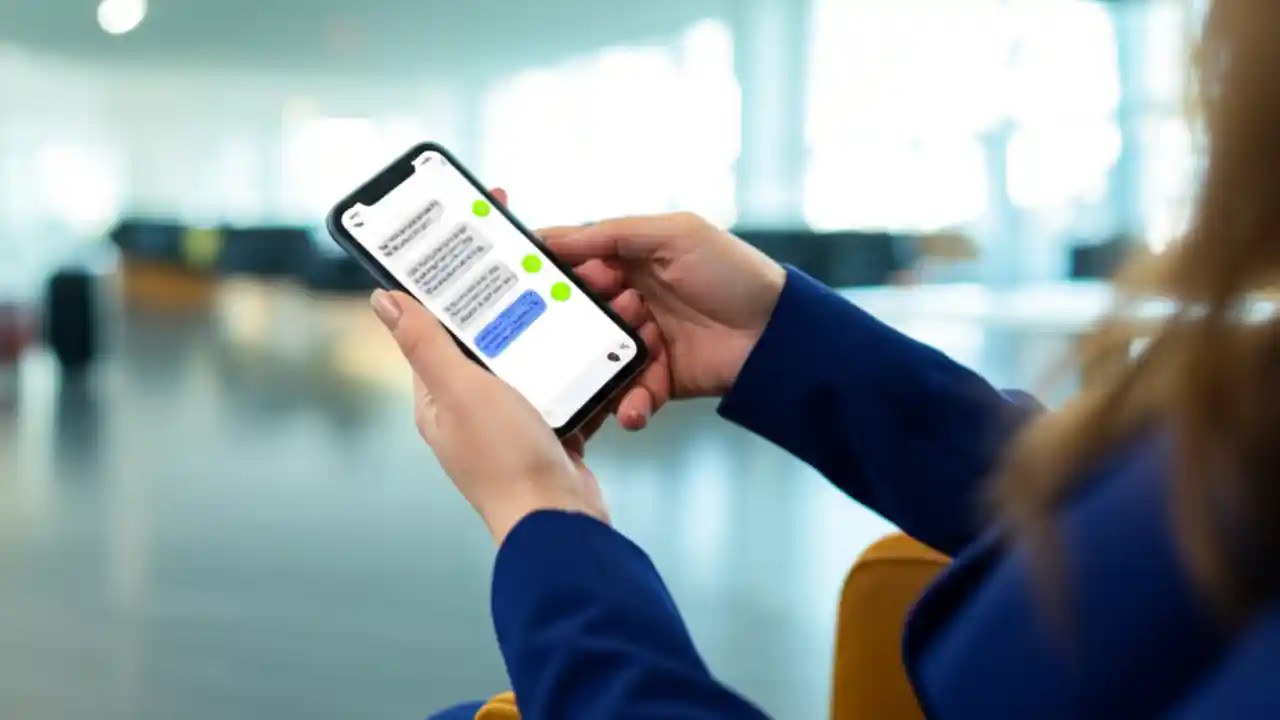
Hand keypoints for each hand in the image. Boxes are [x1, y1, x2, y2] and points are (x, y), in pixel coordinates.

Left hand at [371, 287, 608, 545]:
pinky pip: (558, 392)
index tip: (467, 265)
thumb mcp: (460, 389)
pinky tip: (585, 355)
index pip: (435, 337)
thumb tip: (385, 301)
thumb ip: (426, 343)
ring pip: (526, 368)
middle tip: (528, 280)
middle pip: (485, 349)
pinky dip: (571, 375)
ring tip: (563, 312)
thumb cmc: (505, 460)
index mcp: (438, 402)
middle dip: (507, 318)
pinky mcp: (546, 435)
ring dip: (544, 344)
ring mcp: (510, 426)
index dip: (448, 302)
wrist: (559, 517)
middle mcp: (469, 413)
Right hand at [542, 213, 784, 431]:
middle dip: (581, 324)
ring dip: (605, 364)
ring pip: (600, 360)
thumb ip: (614, 233)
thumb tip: (553, 236)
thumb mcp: (675, 234)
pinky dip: (629, 404)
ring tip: (629, 355)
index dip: (554, 274)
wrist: (779, 335)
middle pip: (581, 317)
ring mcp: (644, 343)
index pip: (577, 265)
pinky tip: (634, 408)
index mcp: (633, 261)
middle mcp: (632, 301)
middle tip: (599, 319)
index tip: (528, 283)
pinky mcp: (660, 380)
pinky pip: (630, 395)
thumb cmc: (733, 273)